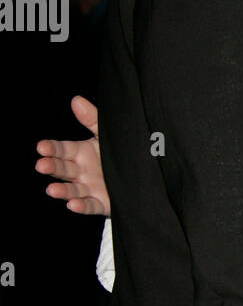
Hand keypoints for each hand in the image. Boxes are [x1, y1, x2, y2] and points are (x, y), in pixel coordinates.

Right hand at [35, 95, 110, 215]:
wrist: (137, 175)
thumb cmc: (117, 152)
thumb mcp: (105, 134)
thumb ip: (92, 119)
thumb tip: (76, 99)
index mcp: (80, 153)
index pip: (62, 150)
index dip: (51, 148)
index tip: (41, 146)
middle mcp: (81, 171)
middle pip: (64, 169)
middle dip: (52, 167)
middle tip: (41, 165)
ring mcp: (89, 188)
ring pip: (72, 190)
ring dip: (62, 190)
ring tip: (51, 190)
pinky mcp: (101, 203)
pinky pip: (90, 205)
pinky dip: (81, 206)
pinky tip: (73, 204)